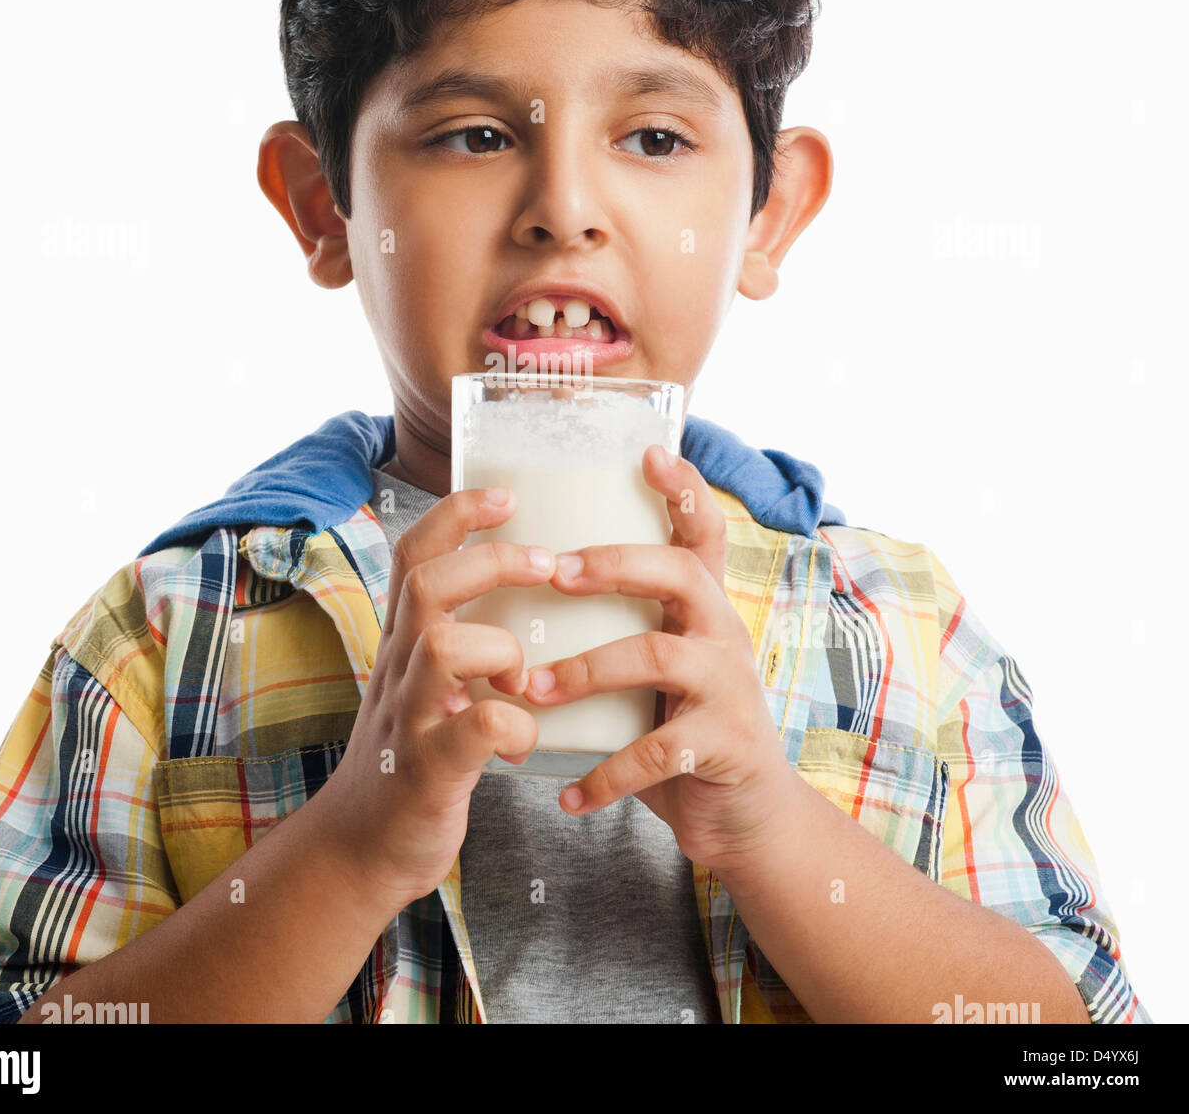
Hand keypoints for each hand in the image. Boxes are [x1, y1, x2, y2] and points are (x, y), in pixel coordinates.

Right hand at [318, 487, 554, 911]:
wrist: (358, 850)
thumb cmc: (413, 756)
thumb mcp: (423, 683)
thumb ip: (456, 638)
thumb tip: (522, 585)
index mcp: (403, 642)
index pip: (415, 554)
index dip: (456, 513)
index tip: (506, 494)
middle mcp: (399, 669)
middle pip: (429, 584)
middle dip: (492, 561)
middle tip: (546, 564)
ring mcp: (410, 718)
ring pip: (443, 646)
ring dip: (500, 649)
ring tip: (523, 676)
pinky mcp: (429, 770)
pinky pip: (476, 730)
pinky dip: (513, 727)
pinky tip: (523, 739)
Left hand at [521, 444, 799, 874]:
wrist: (746, 818)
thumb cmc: (682, 729)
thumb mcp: (659, 670)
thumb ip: (619, 631)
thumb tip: (526, 592)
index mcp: (704, 609)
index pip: (704, 533)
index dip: (684, 490)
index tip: (648, 452)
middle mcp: (724, 635)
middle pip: (682, 573)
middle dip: (617, 563)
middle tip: (556, 573)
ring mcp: (730, 689)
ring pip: (658, 656)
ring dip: (586, 670)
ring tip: (533, 689)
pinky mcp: (725, 746)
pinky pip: (658, 752)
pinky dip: (606, 774)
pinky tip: (568, 794)